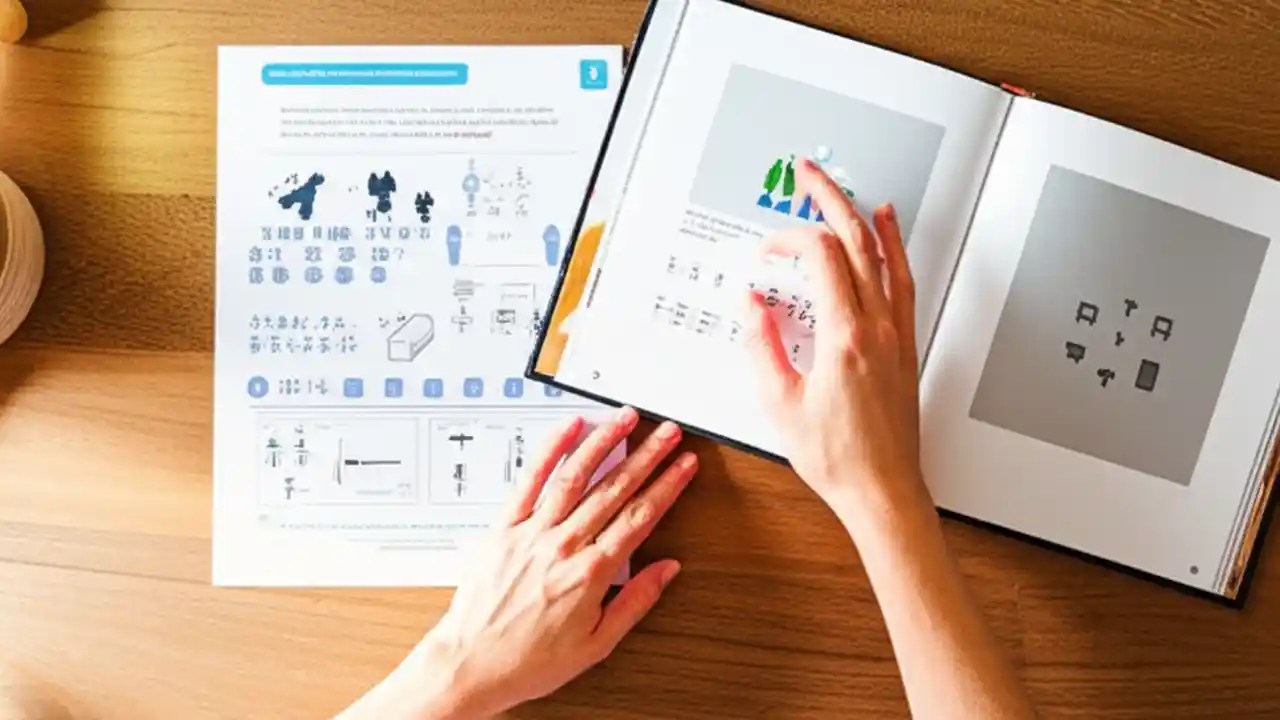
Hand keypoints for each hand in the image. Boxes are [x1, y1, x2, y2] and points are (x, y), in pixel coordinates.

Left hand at [340, 407, 696, 719]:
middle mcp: (562, 547)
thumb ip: (636, 601)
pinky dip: (550, 449)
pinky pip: (529, 479)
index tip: (684, 466)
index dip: (667, 487)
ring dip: (604, 442)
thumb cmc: (528, 660)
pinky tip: (568, 427)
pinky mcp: (504, 527)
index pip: (640, 518)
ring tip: (625, 418)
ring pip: (576, 476)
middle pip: (615, 490)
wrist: (471, 664)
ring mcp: (532, 532)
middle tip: (668, 433)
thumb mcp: (597, 644)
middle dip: (647, 456)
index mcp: (590, 575)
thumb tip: (667, 570)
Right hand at [744, 158, 925, 519]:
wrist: (882, 489)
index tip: (767, 251)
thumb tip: (752, 304)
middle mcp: (876, 327)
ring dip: (862, 216)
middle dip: (828, 199)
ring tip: (845, 190)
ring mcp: (896, 334)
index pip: (820, 258)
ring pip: (884, 255)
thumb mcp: (780, 404)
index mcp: (844, 337)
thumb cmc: (837, 458)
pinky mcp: (905, 345)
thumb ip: (763, 346)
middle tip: (808, 173)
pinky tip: (889, 233)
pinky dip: (894, 249)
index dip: (788, 241)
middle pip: (855, 241)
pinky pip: (903, 282)